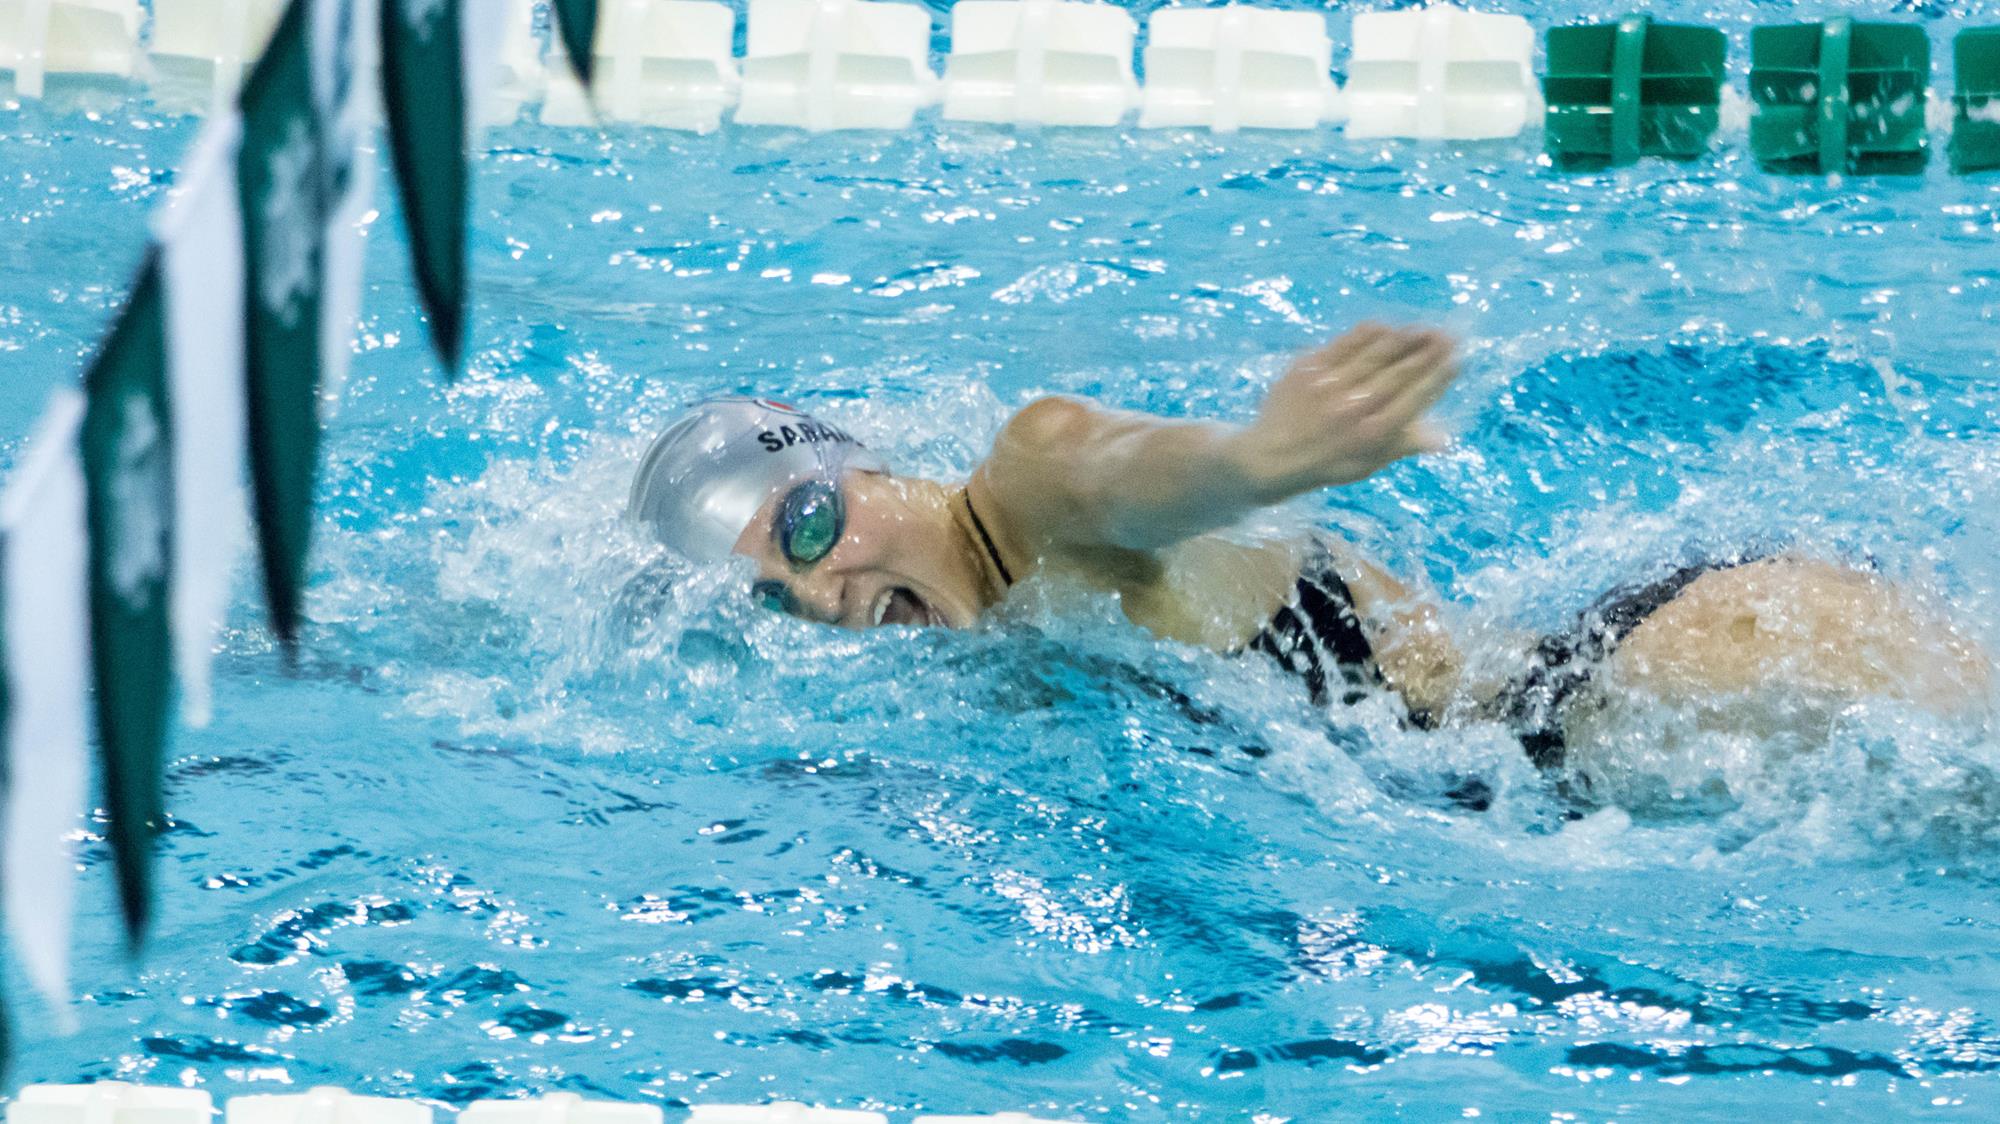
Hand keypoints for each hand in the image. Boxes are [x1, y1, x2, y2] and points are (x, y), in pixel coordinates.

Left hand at [1230, 323, 1457, 497]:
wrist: (1269, 457)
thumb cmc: (1325, 463)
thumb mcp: (1367, 465)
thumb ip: (1403, 446)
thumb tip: (1445, 438)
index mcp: (1373, 434)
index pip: (1416, 398)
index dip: (1439, 377)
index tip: (1457, 360)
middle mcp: (1355, 408)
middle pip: (1401, 372)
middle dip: (1429, 352)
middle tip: (1451, 335)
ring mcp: (1331, 386)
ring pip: (1377, 354)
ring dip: (1405, 338)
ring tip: (1426, 328)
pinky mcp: (1309, 369)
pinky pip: (1344, 344)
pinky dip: (1367, 334)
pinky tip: (1386, 326)